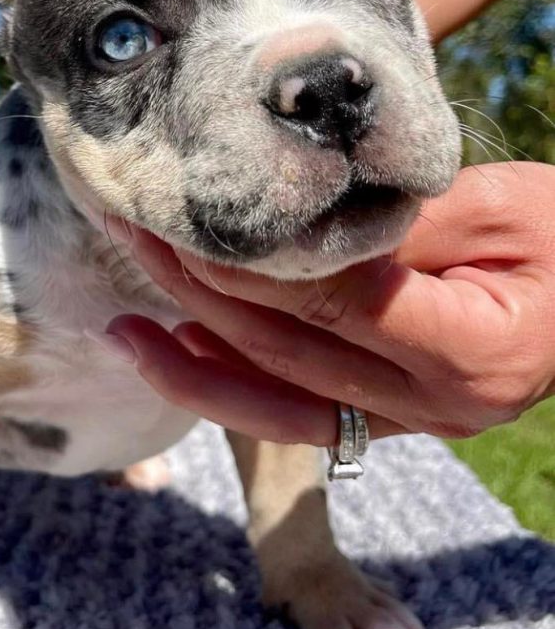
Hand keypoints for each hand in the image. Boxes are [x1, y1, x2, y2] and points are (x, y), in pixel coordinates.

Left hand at [103, 162, 554, 445]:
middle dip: (200, 295)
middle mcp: (438, 404)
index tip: (181, 221)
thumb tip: (300, 220)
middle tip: (133, 239)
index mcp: (475, 348)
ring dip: (193, 365)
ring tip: (121, 328)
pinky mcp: (390, 419)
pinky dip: (233, 386)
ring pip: (279, 404)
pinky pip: (296, 413)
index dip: (250, 267)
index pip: (336, 303)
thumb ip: (406, 221)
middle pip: (290, 353)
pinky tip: (178, 348)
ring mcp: (413, 423)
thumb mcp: (507, 205)